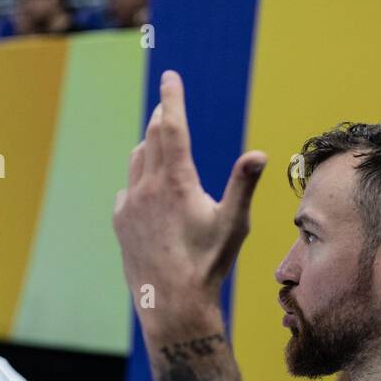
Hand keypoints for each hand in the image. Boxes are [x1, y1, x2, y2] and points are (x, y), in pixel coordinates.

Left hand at [112, 70, 266, 338]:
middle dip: (163, 116)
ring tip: (159, 141)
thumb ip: (243, 185)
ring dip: (150, 145)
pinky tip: (148, 192)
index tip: (170, 77)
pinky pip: (128, 190)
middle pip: (153, 136)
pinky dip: (139, 181)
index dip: (173, 97)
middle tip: (168, 105)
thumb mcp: (234, 225)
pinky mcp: (121, 222)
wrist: (171, 303)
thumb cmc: (208, 265)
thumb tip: (259, 154)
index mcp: (177, 182)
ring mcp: (130, 204)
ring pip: (137, 159)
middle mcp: (148, 187)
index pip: (173, 127)